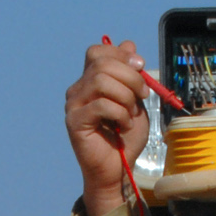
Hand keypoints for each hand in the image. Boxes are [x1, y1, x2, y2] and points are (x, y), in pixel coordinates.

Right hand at [65, 40, 150, 215]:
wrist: (118, 170)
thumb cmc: (125, 138)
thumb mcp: (134, 100)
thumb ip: (131, 75)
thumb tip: (128, 45)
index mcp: (90, 81)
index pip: (98, 52)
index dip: (120, 55)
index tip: (140, 67)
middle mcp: (78, 90)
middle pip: (102, 64)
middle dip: (130, 76)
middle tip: (142, 95)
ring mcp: (74, 105)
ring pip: (102, 81)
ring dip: (126, 96)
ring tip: (131, 114)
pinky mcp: (75, 122)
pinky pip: (101, 105)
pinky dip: (120, 114)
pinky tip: (123, 126)